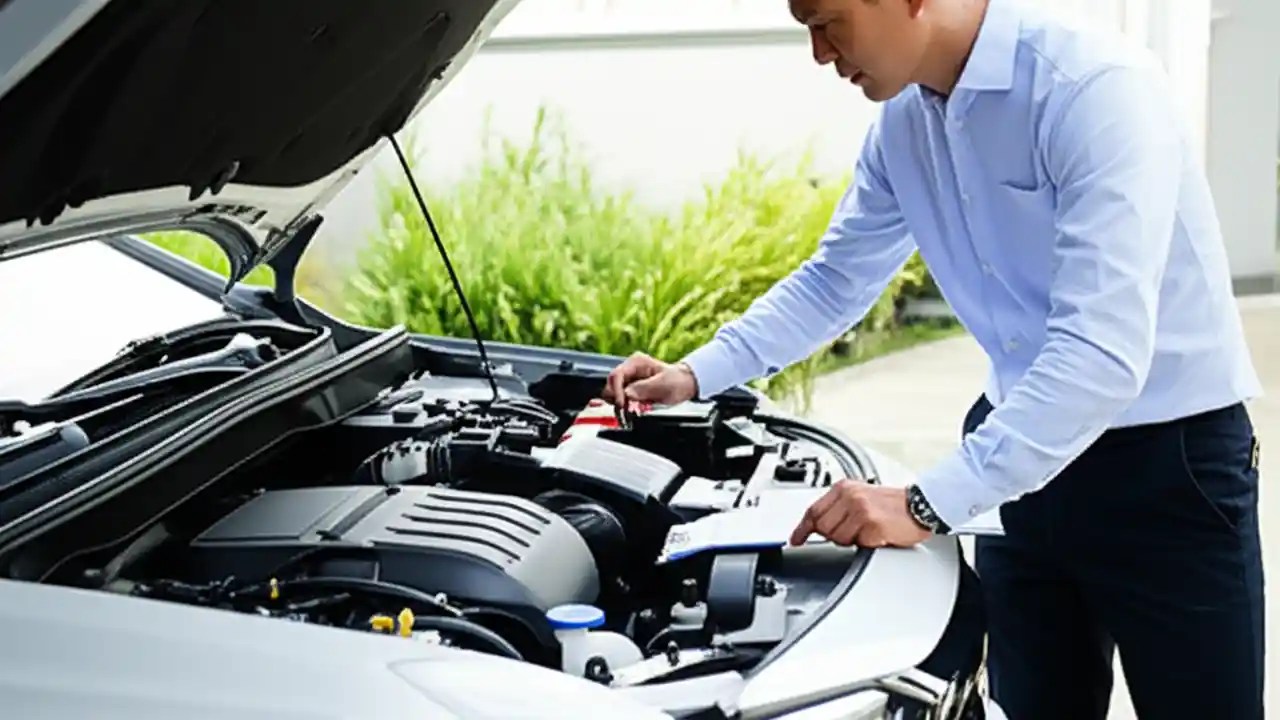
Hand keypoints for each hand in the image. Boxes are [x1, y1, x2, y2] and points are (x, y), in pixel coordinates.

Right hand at [602, 352, 698, 406]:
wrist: (684, 384)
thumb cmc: (677, 381)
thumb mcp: (664, 385)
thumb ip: (645, 388)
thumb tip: (627, 394)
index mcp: (635, 362)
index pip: (615, 375)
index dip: (616, 391)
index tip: (622, 405)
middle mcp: (629, 369)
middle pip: (610, 385)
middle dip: (617, 399)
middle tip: (628, 410)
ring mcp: (628, 379)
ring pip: (613, 393)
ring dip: (621, 404)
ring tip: (634, 409)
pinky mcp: (630, 389)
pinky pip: (620, 399)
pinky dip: (625, 406)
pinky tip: (635, 409)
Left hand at [789, 480, 930, 548]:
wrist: (921, 505)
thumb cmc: (893, 504)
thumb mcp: (861, 497)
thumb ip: (839, 508)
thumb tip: (818, 525)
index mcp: (844, 488)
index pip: (813, 510)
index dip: (802, 528)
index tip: (795, 538)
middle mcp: (850, 496)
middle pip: (823, 527)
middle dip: (834, 536)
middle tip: (853, 532)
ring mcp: (860, 510)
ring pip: (837, 538)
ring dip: (851, 540)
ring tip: (867, 530)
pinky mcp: (871, 524)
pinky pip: (857, 543)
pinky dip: (866, 543)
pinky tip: (877, 533)